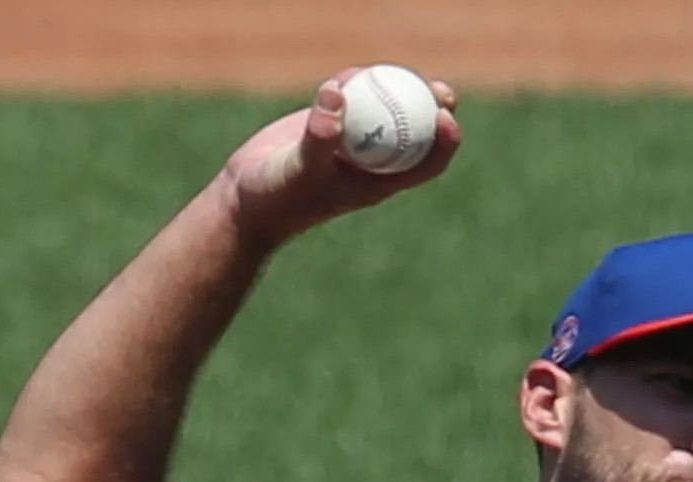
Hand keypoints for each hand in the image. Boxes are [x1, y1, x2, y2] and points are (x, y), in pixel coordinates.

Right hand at [221, 69, 462, 249]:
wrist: (246, 197)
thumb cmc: (280, 197)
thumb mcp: (301, 169)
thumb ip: (320, 137)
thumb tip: (338, 96)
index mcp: (380, 181)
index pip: (427, 163)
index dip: (445, 141)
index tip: (445, 116)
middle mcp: (373, 160)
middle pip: (416, 129)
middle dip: (432, 107)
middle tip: (437, 87)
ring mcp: (352, 139)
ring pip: (384, 107)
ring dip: (390, 87)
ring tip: (378, 73)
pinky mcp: (330, 122)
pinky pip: (350, 96)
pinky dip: (351, 83)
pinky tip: (344, 77)